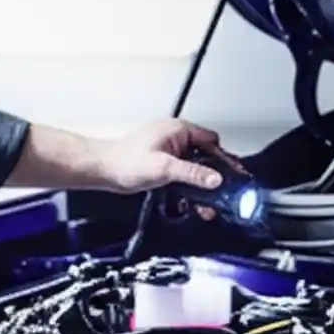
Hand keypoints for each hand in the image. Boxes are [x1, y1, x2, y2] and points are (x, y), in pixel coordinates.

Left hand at [98, 119, 242, 193]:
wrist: (102, 170)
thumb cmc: (124, 161)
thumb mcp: (164, 168)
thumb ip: (192, 173)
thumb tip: (215, 178)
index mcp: (179, 131)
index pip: (213, 141)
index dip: (223, 158)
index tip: (232, 174)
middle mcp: (176, 138)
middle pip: (206, 156)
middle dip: (212, 176)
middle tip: (221, 193)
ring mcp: (169, 151)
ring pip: (195, 167)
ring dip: (200, 184)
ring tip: (206, 203)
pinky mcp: (163, 164)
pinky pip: (183, 174)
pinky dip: (188, 187)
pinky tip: (189, 201)